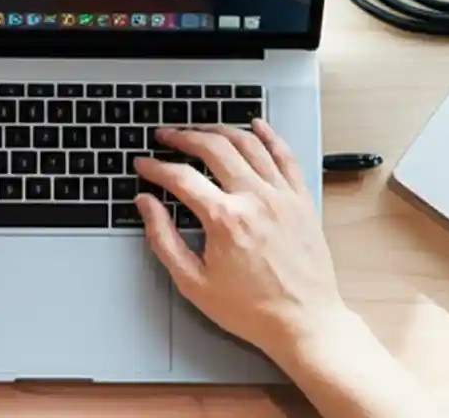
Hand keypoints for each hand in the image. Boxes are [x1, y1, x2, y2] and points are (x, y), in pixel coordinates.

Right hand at [135, 119, 343, 360]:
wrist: (304, 322)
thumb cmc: (252, 309)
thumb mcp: (194, 283)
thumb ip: (164, 239)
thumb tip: (147, 205)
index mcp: (225, 220)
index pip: (181, 178)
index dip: (156, 167)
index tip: (144, 164)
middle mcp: (255, 200)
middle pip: (214, 148)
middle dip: (184, 137)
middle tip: (167, 136)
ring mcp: (282, 196)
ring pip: (248, 144)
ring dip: (219, 129)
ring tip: (201, 129)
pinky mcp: (301, 200)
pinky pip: (285, 155)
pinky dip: (269, 135)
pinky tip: (256, 125)